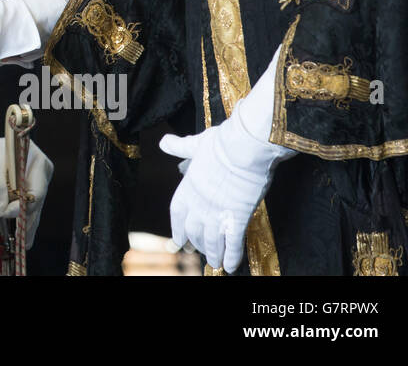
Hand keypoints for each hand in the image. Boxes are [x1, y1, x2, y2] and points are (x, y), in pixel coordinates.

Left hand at [0, 136, 52, 246]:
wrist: (3, 135)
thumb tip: (1, 211)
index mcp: (38, 162)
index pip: (35, 192)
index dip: (23, 207)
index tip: (6, 212)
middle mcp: (44, 173)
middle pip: (38, 203)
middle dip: (29, 223)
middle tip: (23, 243)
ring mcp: (41, 180)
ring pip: (36, 206)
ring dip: (28, 224)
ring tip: (24, 244)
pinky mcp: (35, 185)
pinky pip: (30, 203)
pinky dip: (24, 215)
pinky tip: (22, 232)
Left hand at [159, 47, 292, 271]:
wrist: (243, 147)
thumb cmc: (220, 143)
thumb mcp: (195, 143)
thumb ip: (179, 147)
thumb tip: (164, 142)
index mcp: (187, 188)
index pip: (177, 214)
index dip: (177, 230)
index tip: (177, 241)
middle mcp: (199, 204)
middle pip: (193, 231)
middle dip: (195, 244)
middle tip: (196, 253)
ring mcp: (217, 212)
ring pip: (211, 241)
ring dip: (212, 254)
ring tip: (214, 263)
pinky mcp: (237, 217)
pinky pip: (233, 243)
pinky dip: (232, 256)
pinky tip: (231, 265)